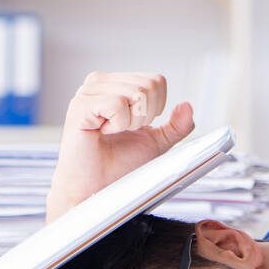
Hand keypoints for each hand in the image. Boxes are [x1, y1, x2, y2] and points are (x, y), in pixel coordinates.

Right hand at [46, 71, 194, 221]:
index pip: (156, 80)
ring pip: (136, 93)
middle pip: (149, 85)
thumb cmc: (118, 166)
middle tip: (123, 132)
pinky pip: (118, 104)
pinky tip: (102, 132)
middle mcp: (101, 83)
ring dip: (131, 122)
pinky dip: (118, 124)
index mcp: (117, 85)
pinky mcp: (80, 105)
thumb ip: (175, 126)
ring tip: (112, 133)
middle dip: (145, 116)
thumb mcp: (156, 143)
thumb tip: (188, 106)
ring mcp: (88, 92)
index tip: (136, 127)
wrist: (95, 188)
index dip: (156, 109)